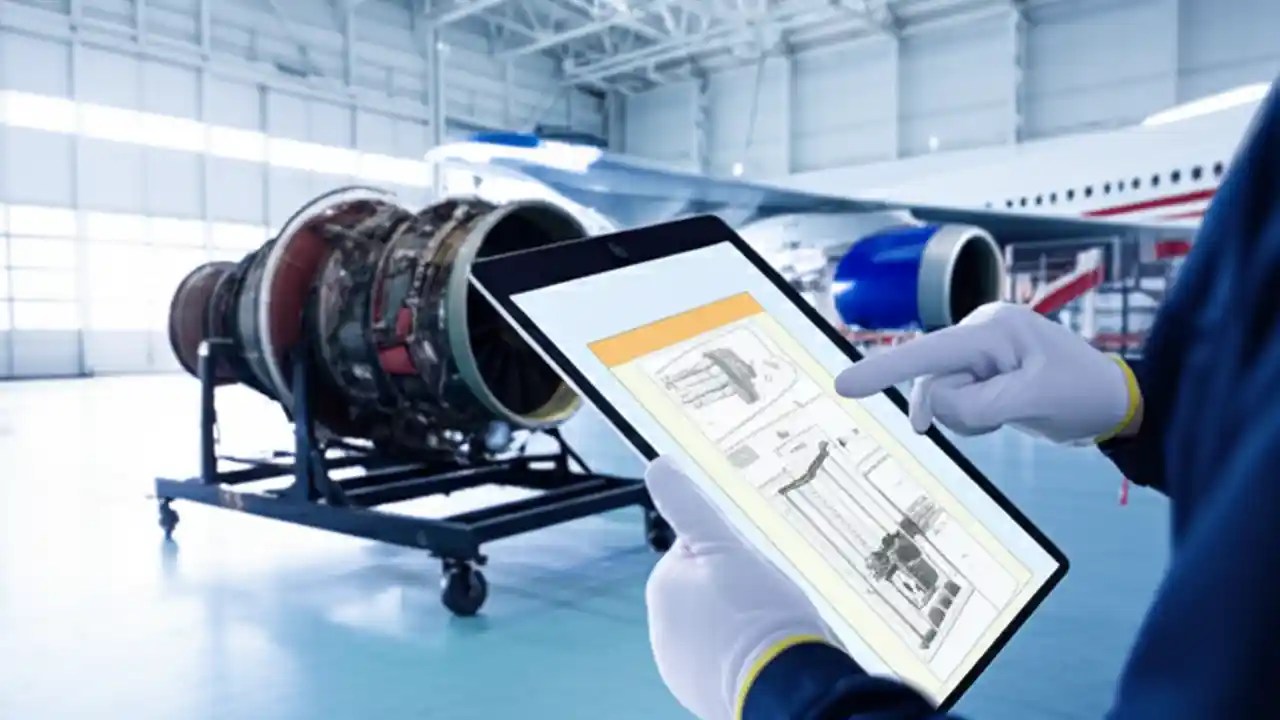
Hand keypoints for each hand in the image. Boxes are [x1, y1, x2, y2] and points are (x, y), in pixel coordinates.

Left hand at [644, 457, 834, 719]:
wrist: (787, 689)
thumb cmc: (758, 612)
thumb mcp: (725, 546)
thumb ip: (688, 507)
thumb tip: (657, 465)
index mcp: (663, 588)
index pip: (699, 552)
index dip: (732, 554)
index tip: (753, 571)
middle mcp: (663, 631)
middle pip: (709, 592)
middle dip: (737, 591)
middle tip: (768, 601)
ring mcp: (683, 670)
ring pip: (721, 629)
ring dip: (744, 625)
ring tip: (772, 630)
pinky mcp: (706, 697)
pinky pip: (730, 664)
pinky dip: (748, 659)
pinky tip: (771, 659)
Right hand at [835, 302, 1141, 443]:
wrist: (1111, 400)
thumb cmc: (1081, 394)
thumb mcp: (1032, 401)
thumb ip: (975, 405)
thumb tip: (933, 407)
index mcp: (991, 330)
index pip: (926, 353)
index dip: (881, 370)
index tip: (842, 386)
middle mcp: (977, 332)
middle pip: (934, 383)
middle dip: (964, 409)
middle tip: (1014, 406)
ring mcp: (977, 350)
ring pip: (941, 397)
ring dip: (970, 416)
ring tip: (1013, 409)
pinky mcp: (979, 368)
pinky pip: (953, 400)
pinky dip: (973, 416)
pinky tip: (1005, 410)